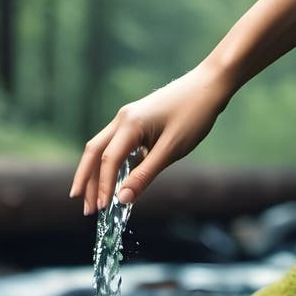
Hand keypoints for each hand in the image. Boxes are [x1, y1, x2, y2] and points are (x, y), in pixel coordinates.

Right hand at [69, 60, 230, 212]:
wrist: (210, 85)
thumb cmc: (194, 115)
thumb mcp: (171, 150)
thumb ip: (145, 175)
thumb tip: (122, 199)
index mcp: (130, 125)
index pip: (108, 161)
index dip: (103, 187)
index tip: (103, 210)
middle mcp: (122, 119)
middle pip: (93, 153)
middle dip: (86, 182)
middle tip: (86, 209)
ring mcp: (127, 118)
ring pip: (100, 148)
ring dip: (94, 174)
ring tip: (93, 199)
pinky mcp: (135, 120)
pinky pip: (113, 145)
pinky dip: (108, 164)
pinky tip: (110, 180)